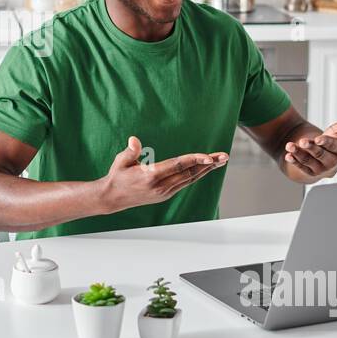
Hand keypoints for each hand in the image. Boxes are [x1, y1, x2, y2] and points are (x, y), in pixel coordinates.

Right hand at [100, 136, 227, 213]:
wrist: (113, 198)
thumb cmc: (117, 176)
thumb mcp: (120, 162)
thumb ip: (130, 151)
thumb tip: (134, 140)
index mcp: (150, 176)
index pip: (177, 166)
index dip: (194, 160)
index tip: (209, 157)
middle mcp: (160, 186)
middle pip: (189, 173)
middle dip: (208, 164)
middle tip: (224, 156)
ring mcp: (164, 192)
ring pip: (190, 179)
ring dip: (206, 170)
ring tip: (220, 161)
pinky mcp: (166, 194)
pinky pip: (185, 183)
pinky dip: (197, 175)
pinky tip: (206, 169)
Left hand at [284, 109, 336, 180]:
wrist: (326, 157)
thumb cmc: (334, 141)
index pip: (333, 146)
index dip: (326, 142)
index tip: (318, 139)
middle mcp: (331, 160)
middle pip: (320, 154)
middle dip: (311, 148)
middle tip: (302, 141)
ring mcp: (321, 168)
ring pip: (308, 161)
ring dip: (298, 153)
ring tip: (289, 146)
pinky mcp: (310, 172)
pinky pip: (302, 167)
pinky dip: (294, 161)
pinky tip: (288, 155)